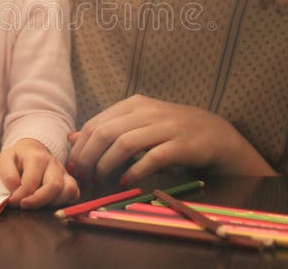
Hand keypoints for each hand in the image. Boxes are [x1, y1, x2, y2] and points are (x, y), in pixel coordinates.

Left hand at [0, 138, 79, 208]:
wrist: (31, 152)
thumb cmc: (17, 159)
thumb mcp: (4, 160)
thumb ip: (7, 175)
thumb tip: (16, 191)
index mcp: (37, 157)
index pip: (31, 183)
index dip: (20, 196)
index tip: (12, 202)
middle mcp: (54, 163)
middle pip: (54, 186)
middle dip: (38, 202)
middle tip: (24, 206)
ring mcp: (64, 172)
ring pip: (68, 190)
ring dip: (52, 203)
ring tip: (38, 206)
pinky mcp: (69, 181)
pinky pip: (75, 194)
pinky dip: (65, 203)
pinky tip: (50, 205)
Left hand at [68, 94, 275, 184]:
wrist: (216, 134)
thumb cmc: (172, 130)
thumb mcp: (138, 123)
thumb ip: (107, 128)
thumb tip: (72, 137)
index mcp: (134, 104)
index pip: (96, 123)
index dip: (80, 147)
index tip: (74, 167)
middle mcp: (148, 111)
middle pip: (105, 133)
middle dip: (89, 158)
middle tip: (84, 178)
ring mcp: (165, 127)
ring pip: (124, 144)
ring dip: (106, 166)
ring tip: (101, 181)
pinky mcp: (181, 145)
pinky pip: (151, 158)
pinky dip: (134, 171)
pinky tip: (124, 182)